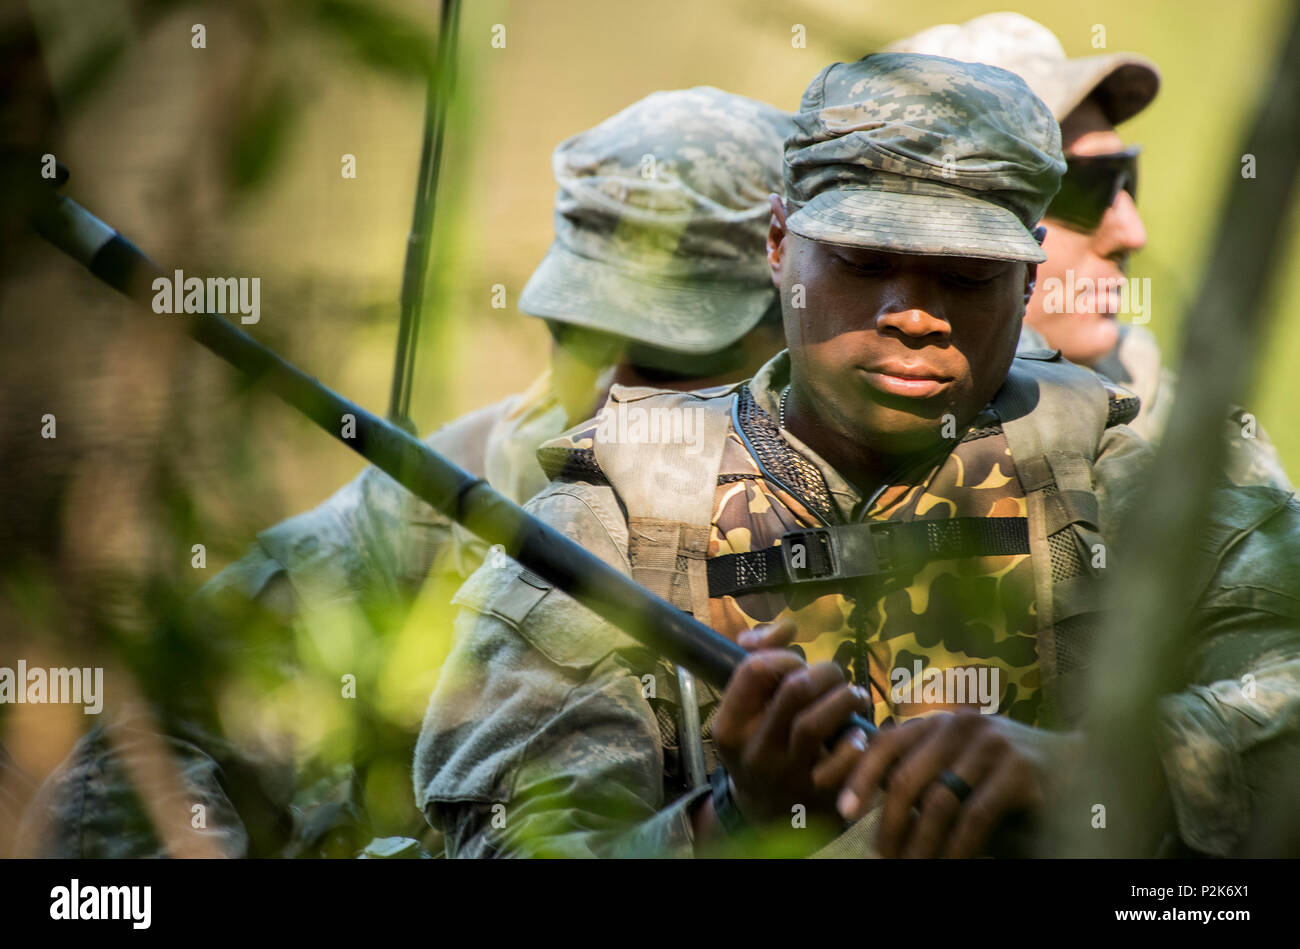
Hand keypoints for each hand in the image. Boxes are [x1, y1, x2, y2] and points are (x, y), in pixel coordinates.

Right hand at [712, 618, 871, 827]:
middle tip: (834, 677)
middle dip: (824, 671)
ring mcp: (786, 775)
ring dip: (844, 698)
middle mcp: (754, 751)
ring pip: (817, 721)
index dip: (784, 656)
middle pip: (795, 689)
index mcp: (730, 727)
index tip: (796, 663)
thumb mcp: (747, 709)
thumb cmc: (760, 743)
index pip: (754, 670)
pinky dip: (855, 740)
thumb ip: (762, 657)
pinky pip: (843, 761)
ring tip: (853, 696)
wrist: (766, 815)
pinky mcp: (818, 796)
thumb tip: (787, 626)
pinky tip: (857, 734)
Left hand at [834, 711, 1050, 857]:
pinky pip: (974, 817)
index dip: (858, 774)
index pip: (885, 743)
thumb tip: (867, 805)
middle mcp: (960, 726)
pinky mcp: (1019, 770)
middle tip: (880, 856)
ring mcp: (991, 745)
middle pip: (905, 778)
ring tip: (912, 868)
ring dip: (920, 845)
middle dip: (888, 824)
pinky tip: (949, 865)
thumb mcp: (959, 768)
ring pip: (937, 802)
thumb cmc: (1008, 777)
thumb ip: (923, 775)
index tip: (841, 808)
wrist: (1081, 769)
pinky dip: (957, 848)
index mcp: (939, 722)